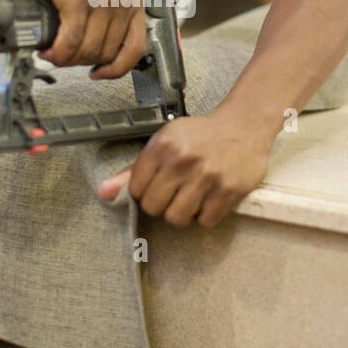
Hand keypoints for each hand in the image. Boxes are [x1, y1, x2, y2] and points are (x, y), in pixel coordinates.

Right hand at [13, 0, 146, 77]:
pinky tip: (48, 51)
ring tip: (53, 55)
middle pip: (108, 51)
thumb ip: (110, 12)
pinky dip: (58, 52)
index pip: (136, 46)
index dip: (118, 68)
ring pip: (88, 49)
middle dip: (83, 62)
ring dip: (67, 59)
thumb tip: (103, 49)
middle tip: (66, 59)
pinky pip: (70, 40)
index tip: (102, 72)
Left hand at [97, 111, 270, 228]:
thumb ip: (133, 171)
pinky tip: (209, 200)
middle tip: (174, 195)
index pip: (136, 190)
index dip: (145, 193)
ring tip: (191, 199)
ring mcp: (207, 175)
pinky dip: (206, 216)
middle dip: (162, 205)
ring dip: (183, 214)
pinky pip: (206, 221)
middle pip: (154, 208)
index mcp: (162, 145)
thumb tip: (104, 193)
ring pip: (177, 218)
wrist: (243, 125)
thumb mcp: (164, 143)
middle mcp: (182, 159)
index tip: (157, 187)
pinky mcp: (228, 189)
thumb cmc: (200, 136)